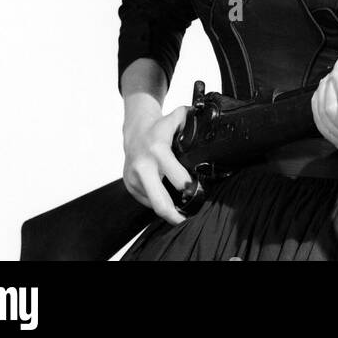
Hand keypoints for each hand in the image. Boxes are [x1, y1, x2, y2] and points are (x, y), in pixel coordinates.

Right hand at [122, 100, 192, 226]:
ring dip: (166, 208)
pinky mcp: (128, 185)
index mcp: (158, 151)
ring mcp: (134, 178)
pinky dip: (156, 201)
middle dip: (174, 215)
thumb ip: (193, 119)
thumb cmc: (159, 126)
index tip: (200, 193)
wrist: (134, 130)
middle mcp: (143, 166)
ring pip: (152, 203)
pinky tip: (166, 198)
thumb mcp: (177, 118)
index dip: (190, 188)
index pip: (177, 178)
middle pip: (159, 202)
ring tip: (179, 211)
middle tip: (186, 219)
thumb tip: (209, 121)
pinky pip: (145, 200)